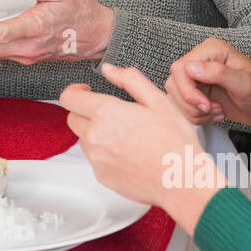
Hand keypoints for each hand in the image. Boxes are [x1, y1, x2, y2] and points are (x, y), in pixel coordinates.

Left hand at [62, 63, 225, 221]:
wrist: (182, 181)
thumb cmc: (175, 142)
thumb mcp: (158, 101)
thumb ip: (130, 79)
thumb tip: (108, 69)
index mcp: (106, 113)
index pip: (68, 98)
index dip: (74, 91)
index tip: (85, 91)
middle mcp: (95, 136)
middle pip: (73, 118)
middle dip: (86, 112)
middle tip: (112, 114)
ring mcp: (97, 159)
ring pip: (84, 140)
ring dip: (97, 134)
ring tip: (127, 136)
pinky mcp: (102, 176)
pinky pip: (96, 159)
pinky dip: (106, 154)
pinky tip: (130, 154)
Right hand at [164, 37, 250, 128]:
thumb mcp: (245, 84)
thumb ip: (218, 73)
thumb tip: (189, 67)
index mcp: (210, 50)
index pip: (180, 68)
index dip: (188, 91)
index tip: (206, 106)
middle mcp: (200, 60)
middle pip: (174, 83)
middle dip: (191, 103)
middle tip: (214, 110)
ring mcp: (197, 77)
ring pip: (175, 97)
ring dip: (194, 111)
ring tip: (218, 112)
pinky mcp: (197, 91)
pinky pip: (182, 106)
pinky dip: (196, 116)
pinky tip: (216, 114)